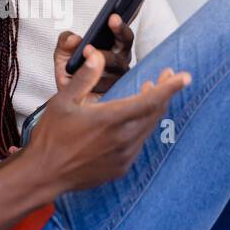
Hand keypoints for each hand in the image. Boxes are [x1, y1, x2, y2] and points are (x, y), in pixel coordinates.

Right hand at [26, 43, 189, 193]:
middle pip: (154, 113)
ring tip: (148, 92)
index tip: (185, 76)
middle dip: (163, 93)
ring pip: (147, 128)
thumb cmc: (51, 137)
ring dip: (151, 110)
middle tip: (166, 76)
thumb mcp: (63, 101)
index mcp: (111, 119)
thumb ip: (85, 77)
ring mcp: (124, 156)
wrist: (44, 175)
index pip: (150, 100)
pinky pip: (138, 144)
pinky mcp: (121, 168)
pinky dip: (140, 127)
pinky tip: (132, 120)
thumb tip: (97, 55)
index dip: (170, 87)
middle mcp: (123, 139)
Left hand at [54, 16, 133, 94]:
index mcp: (113, 49)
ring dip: (102, 61)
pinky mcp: (117, 96)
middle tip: (104, 30)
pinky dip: (99, 83)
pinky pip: (113, 87)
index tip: (112, 17)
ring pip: (117, 67)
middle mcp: (120, 63)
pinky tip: (89, 82)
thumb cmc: (72, 78)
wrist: (69, 106)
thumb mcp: (63, 57)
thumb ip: (65, 43)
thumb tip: (73, 39)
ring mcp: (120, 80)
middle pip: (125, 46)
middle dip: (116, 37)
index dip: (119, 26)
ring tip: (86, 55)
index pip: (122, 35)